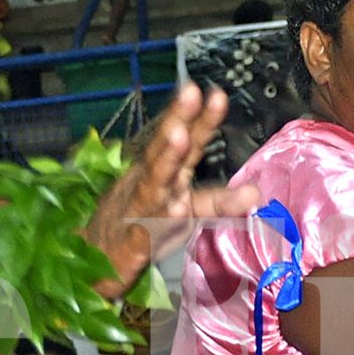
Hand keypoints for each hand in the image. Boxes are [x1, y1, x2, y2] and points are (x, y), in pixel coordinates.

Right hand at [81, 82, 259, 296]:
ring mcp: (140, 212)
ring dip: (166, 159)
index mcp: (164, 176)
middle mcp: (152, 186)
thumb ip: (217, 201)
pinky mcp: (133, 245)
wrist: (97, 261)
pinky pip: (146, 229)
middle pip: (165, 151)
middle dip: (178, 121)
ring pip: (153, 183)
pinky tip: (175, 209)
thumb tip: (256, 192)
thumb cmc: (142, 228)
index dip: (198, 119)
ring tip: (180, 136)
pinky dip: (159, 219)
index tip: (216, 93)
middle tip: (192, 92)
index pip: (185, 144)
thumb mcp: (182, 211)